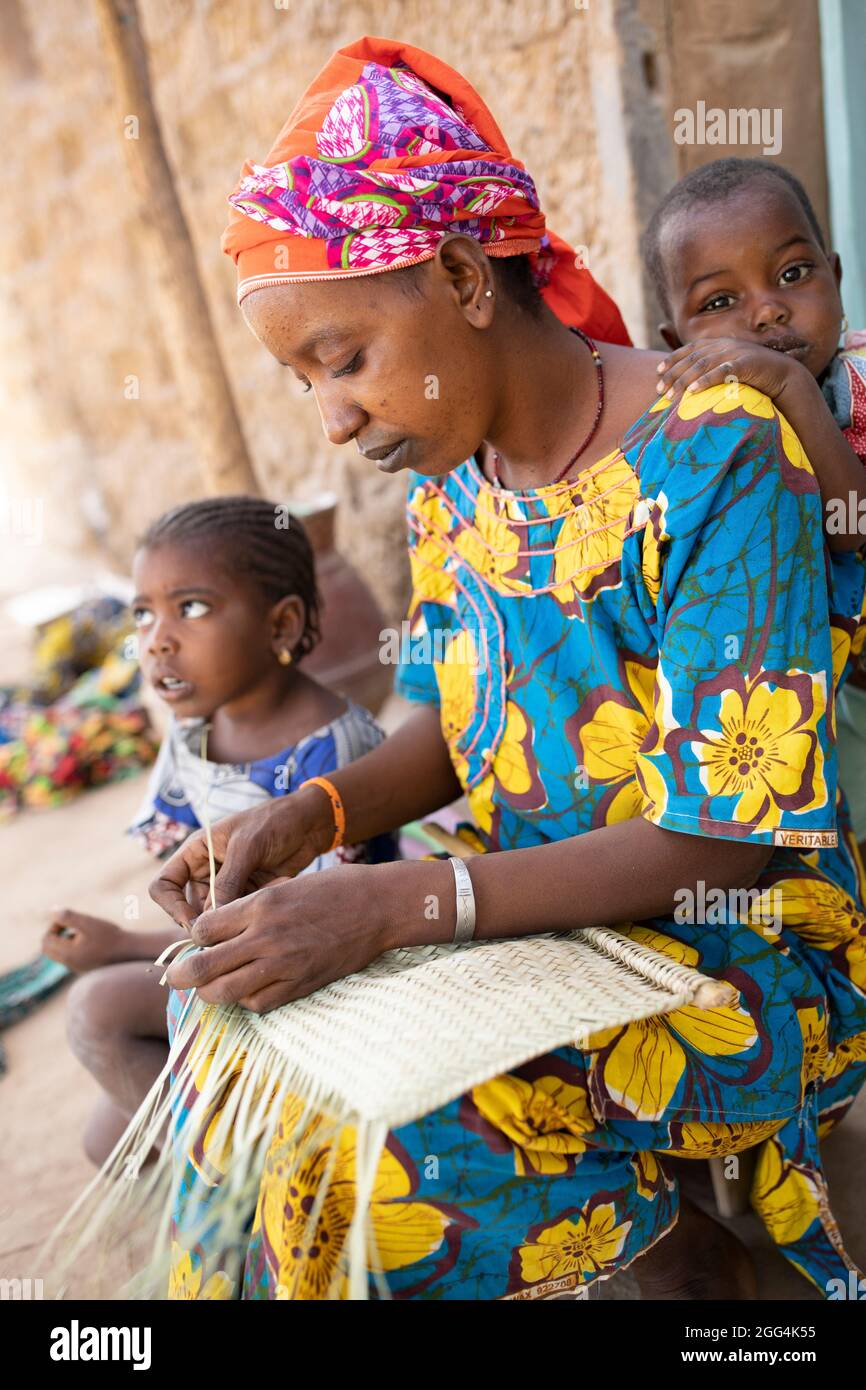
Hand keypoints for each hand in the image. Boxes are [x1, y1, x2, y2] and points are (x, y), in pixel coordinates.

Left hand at [42, 909, 129, 971]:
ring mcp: (76, 967)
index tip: (69, 920)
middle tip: (71, 925)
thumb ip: (68, 917)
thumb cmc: (109, 936)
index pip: (46, 940)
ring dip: (64, 940)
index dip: (54, 926)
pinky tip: (91, 940)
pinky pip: (69, 957)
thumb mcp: (87, 922)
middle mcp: (69, 963)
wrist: (130, 952)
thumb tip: (51, 912)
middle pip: (48, 949)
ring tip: (83, 932)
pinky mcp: (84, 968)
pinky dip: (73, 946)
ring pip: (58, 953)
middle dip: (55, 934)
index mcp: (67, 954)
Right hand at [149, 786, 333, 930]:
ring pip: (214, 918)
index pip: (163, 885)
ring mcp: (226, 887)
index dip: (171, 906)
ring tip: (251, 917)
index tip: (192, 922)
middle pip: (188, 909)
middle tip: (225, 934)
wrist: (310, 823)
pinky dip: (249, 917)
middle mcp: (205, 872)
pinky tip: (269, 905)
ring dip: (229, 923)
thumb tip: (211, 920)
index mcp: (195, 853)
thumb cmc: (274, 822)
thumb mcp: (248, 847)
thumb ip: (228, 882)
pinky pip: (238, 917)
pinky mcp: (247, 898)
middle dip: (203, 923)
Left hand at [163, 865, 390, 1012]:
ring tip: (208, 990)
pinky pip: (258, 1003)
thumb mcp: (285, 884)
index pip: (203, 930)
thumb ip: (250, 907)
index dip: (194, 937)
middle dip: (181, 976)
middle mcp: (266, 936)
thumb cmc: (334, 889)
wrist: (379, 907)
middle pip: (203, 967)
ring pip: (224, 993)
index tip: (199, 940)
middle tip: (175, 978)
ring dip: (210, 993)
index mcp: (260, 904)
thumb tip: (220, 926)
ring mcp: (283, 964)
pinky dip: (246, 1000)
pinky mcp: (300, 985)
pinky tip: (247, 991)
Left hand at [656, 338, 801, 403]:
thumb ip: (714, 369)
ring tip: (670, 395)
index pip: (691, 348)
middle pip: (692, 358)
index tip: (658, 372)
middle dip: (673, 374)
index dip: (673, 359)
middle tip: (659, 391)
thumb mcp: (731, 369)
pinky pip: (721, 372)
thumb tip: (692, 384)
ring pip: (702, 365)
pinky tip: (692, 392)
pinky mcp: (746, 364)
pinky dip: (705, 381)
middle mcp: (725, 345)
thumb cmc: (756, 377)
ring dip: (683, 380)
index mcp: (721, 344)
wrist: (785, 376)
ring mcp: (735, 353)